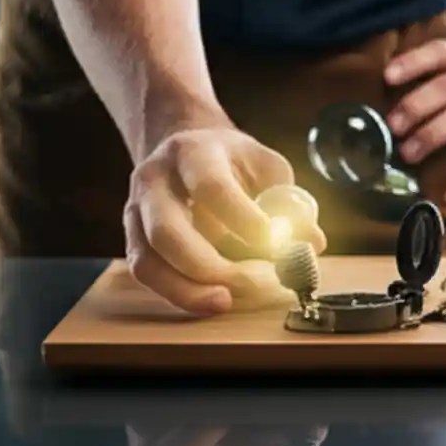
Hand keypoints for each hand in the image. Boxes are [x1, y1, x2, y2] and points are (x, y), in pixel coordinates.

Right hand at [125, 126, 325, 314]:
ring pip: (149, 260)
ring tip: (226, 301)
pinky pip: (146, 273)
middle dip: (210, 267)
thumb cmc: (232, 161)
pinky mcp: (133, 236)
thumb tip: (313, 243)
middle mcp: (155, 179)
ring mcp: (136, 209)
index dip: (243, 220)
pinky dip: (177, 292)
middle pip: (168, 231)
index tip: (275, 243)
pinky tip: (208, 299)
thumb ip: (290, 202)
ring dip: (188, 290)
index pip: (211, 188)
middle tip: (252, 282)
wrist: (185, 144)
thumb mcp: (267, 168)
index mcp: (193, 152)